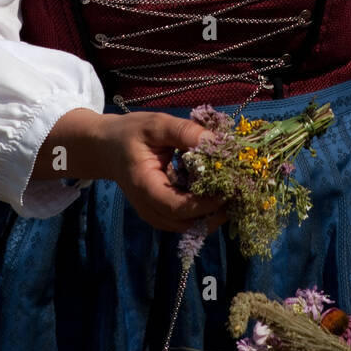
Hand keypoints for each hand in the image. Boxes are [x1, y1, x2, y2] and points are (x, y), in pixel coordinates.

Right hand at [105, 112, 226, 233]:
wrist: (108, 147)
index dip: (206, 202)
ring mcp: (157, 215)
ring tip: (236, 189)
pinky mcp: (165, 214)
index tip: (231, 186)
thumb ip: (185, 132)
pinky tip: (221, 190)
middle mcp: (150, 209)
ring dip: (215, 211)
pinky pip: (190, 219)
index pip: (179, 207)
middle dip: (217, 209)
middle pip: (189, 223)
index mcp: (145, 188)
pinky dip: (207, 209)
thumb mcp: (156, 124)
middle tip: (242, 188)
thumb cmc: (131, 133)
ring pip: (193, 226)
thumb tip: (216, 141)